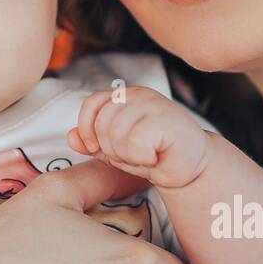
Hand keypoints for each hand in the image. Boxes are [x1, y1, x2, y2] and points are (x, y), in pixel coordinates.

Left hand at [68, 86, 211, 189]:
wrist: (191, 169)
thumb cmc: (154, 156)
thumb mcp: (116, 150)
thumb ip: (93, 142)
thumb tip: (70, 137)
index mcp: (125, 97)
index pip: (92, 104)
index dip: (87, 129)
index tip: (96, 148)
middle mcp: (139, 95)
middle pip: (102, 122)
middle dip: (110, 148)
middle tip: (132, 155)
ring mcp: (154, 104)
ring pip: (116, 132)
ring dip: (126, 155)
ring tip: (144, 156)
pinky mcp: (167, 119)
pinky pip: (135, 141)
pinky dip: (141, 157)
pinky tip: (155, 157)